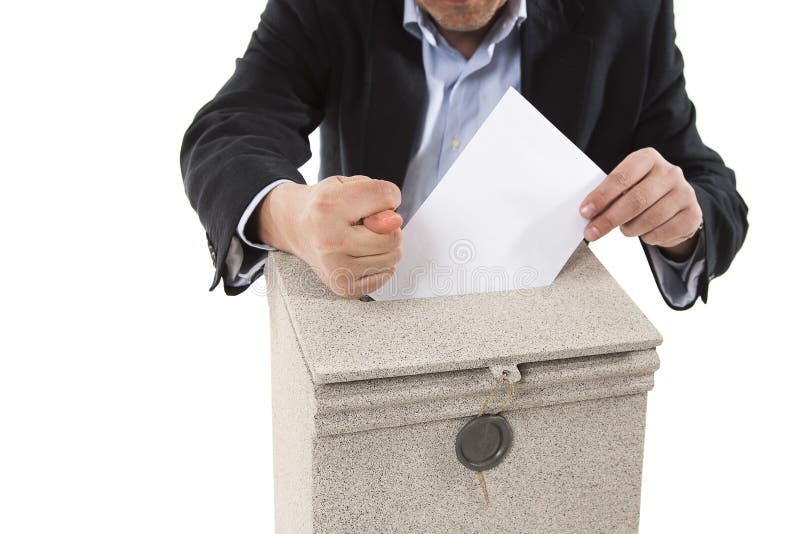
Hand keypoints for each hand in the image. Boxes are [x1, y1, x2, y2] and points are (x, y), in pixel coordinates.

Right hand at [251, 175, 402, 296]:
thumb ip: (375, 196)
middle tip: (368, 223)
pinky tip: (363, 254)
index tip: (376, 199)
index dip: (389, 195)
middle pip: (392, 235)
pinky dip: (381, 265)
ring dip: (386, 246)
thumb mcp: (347, 185)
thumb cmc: (324, 205)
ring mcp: (336, 267)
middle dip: (389, 226)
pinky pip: (384, 276)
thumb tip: (394, 222)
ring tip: (363, 238)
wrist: (295, 227)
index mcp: (330, 208)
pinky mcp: (342, 286)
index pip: (385, 196)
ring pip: (392, 257)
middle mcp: (331, 241)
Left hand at [579, 147, 702, 260]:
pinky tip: (646, 233)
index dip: (602, 196)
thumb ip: (610, 195)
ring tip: (625, 229)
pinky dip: (648, 237)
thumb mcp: (626, 186)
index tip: (585, 212)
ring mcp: (685, 192)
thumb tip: (588, 214)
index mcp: (648, 158)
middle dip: (610, 219)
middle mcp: (670, 172)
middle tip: (592, 232)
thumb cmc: (641, 192)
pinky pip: (663, 232)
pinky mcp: (693, 214)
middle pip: (636, 200)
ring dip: (630, 229)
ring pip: (650, 218)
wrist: (675, 204)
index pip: (621, 177)